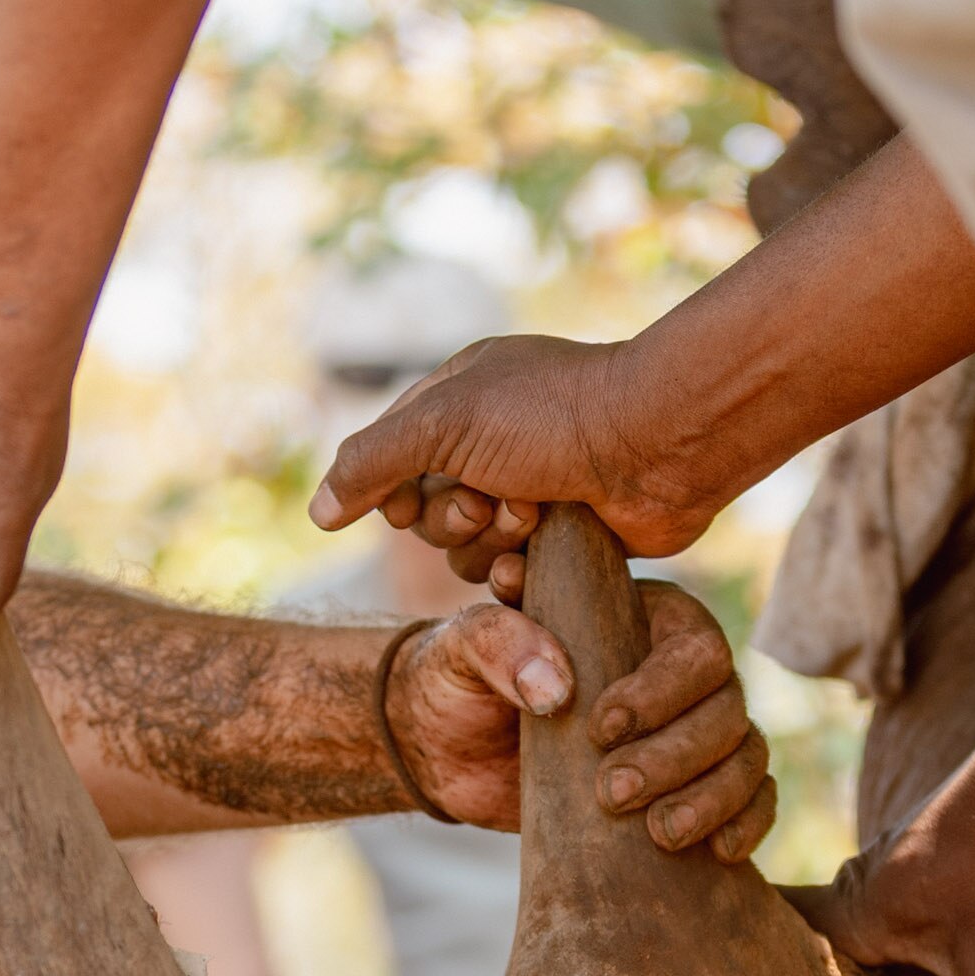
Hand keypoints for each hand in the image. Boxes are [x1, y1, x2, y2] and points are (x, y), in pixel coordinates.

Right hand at [309, 332, 726, 600]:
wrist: (655, 446)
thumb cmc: (550, 418)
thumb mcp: (442, 422)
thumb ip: (370, 462)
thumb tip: (319, 513)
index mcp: (461, 398)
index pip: (392, 458)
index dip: (395, 488)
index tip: (415, 495)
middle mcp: (493, 444)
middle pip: (425, 514)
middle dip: (452, 515)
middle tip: (489, 499)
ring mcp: (530, 493)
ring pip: (466, 552)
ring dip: (491, 541)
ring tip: (534, 514)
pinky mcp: (563, 540)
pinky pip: (511, 577)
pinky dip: (518, 573)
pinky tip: (539, 558)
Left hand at [392, 586, 773, 858]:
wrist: (447, 750)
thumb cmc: (460, 680)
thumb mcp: (462, 647)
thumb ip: (499, 642)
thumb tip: (556, 690)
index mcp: (647, 620)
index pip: (694, 650)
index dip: (661, 692)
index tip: (600, 727)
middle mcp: (683, 676)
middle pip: (727, 710)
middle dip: (676, 756)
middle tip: (611, 791)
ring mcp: (692, 736)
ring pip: (745, 758)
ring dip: (712, 799)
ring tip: (660, 835)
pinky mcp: (690, 790)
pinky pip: (753, 801)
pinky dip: (747, 824)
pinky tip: (720, 851)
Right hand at [797, 735, 974, 975]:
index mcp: (862, 908)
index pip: (779, 940)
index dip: (746, 967)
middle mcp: (874, 880)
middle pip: (822, 940)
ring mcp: (914, 861)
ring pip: (871, 923)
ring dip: (864, 963)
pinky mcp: (955, 854)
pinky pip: (911, 908)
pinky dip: (909, 942)